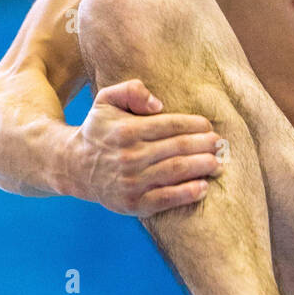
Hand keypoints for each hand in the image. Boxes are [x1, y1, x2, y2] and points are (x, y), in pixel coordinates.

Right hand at [63, 78, 223, 213]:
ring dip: (202, 166)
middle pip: (178, 148)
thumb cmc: (98, 130)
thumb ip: (130, 90)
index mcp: (127, 130)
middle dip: (204, 144)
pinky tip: (204, 187)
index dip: (195, 124)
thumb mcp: (106, 100)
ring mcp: (132, 182)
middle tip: (219, 143)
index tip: (208, 126)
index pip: (170, 125)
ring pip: (176, 171)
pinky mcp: (133, 203)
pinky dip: (188, 193)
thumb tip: (158, 103)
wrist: (74, 167)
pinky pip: (167, 198)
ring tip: (218, 162)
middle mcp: (130, 156)